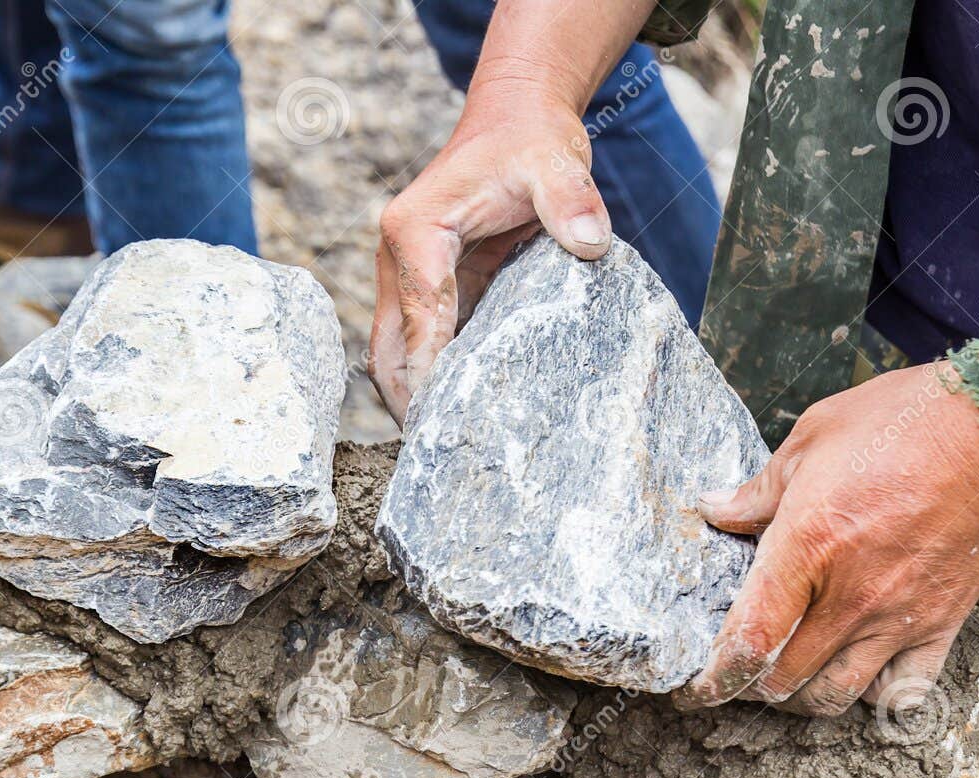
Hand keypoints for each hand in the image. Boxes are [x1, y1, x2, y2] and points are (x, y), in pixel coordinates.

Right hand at [371, 87, 612, 421]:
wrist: (518, 118)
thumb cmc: (530, 141)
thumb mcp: (554, 164)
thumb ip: (571, 200)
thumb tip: (589, 245)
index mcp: (415, 232)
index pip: (419, 319)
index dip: (430, 373)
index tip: (444, 423)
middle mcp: (401, 258)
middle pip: (389, 349)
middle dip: (409, 402)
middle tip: (439, 456)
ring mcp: (412, 275)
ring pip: (399, 352)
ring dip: (417, 397)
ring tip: (447, 451)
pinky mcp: (435, 287)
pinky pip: (428, 342)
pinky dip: (438, 378)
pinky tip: (465, 415)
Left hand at [683, 361, 978, 716]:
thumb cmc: (904, 421)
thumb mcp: (812, 438)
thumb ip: (760, 491)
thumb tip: (715, 511)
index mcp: (807, 548)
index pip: (749, 640)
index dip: (715, 677)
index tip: (697, 688)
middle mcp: (850, 597)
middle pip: (784, 680)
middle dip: (751, 687)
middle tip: (738, 675)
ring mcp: (899, 617)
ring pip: (837, 695)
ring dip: (803, 696)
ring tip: (789, 679)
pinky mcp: (943, 623)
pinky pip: (904, 691)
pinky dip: (875, 698)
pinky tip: (858, 677)